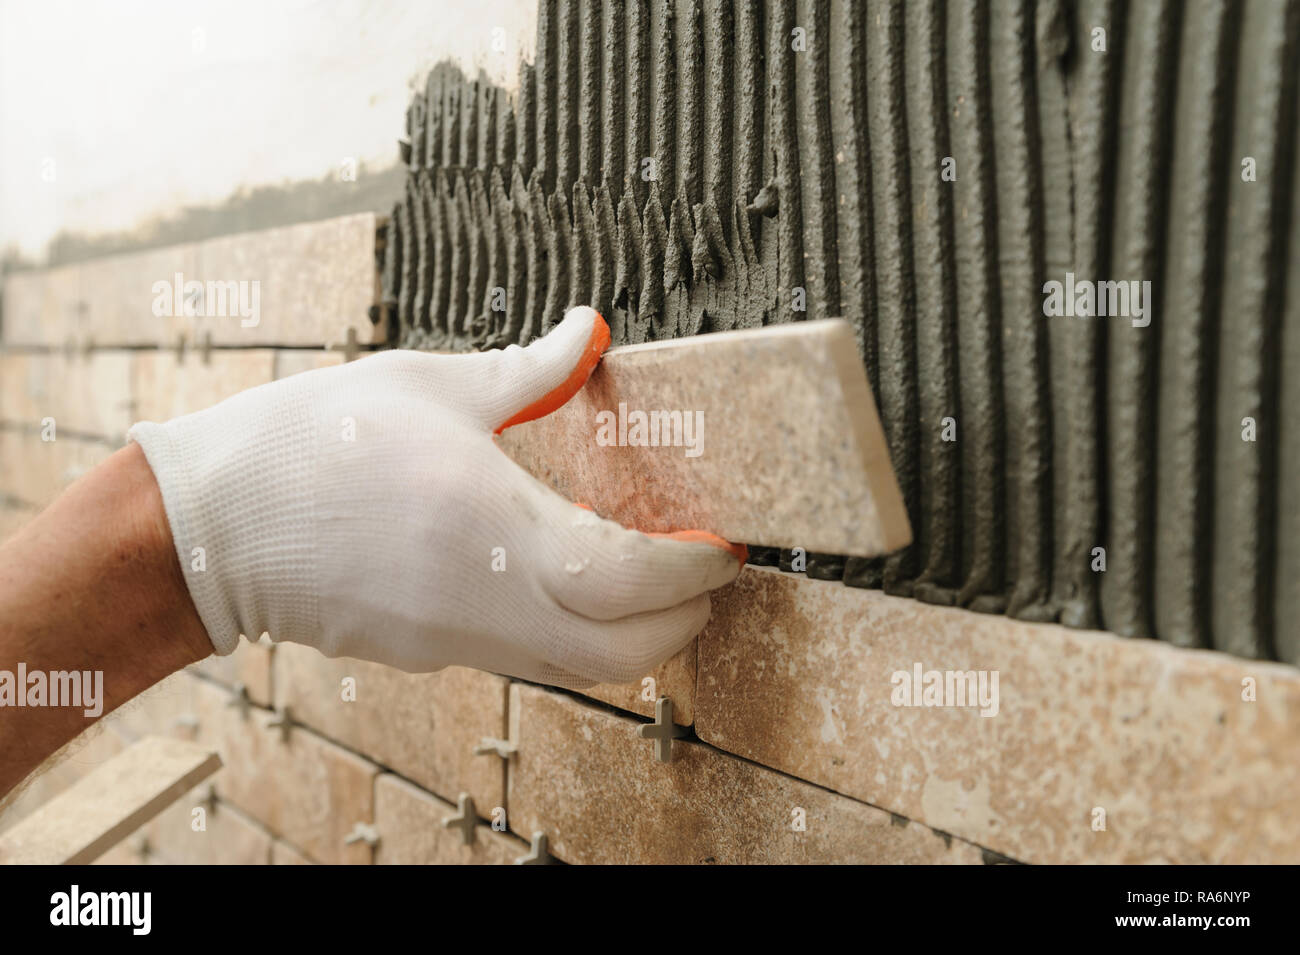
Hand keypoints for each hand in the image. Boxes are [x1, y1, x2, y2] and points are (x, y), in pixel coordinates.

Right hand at [129, 307, 743, 686]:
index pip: (634, 580)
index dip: (696, 570)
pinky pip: (531, 659)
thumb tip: (594, 329)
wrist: (210, 526)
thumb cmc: (311, 443)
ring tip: (648, 572)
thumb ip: (531, 368)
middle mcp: (488, 602)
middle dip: (684, 620)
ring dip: (634, 633)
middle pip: (627, 656)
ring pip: (583, 670)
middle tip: (702, 569)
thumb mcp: (431, 384)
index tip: (722, 544)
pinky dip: (576, 633)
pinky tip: (571, 579)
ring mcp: (460, 639)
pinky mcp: (434, 651)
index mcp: (494, 526)